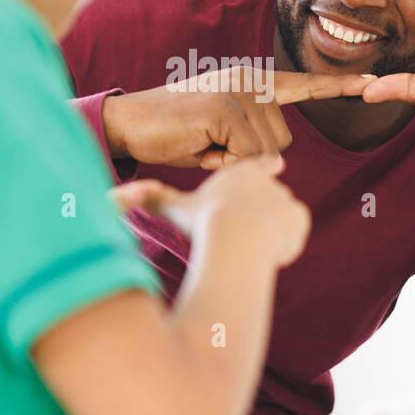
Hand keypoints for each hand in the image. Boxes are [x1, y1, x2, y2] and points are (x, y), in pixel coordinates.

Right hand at [102, 68, 373, 169]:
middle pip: (281, 142)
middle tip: (211, 145)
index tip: (371, 82)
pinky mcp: (224, 109)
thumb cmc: (173, 134)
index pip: (300, 85)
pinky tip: (198, 145)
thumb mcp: (220, 136)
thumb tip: (277, 162)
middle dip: (249, 158)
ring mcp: (238, 92)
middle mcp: (249, 81)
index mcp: (250, 82)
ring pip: (265, 152)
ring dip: (233, 162)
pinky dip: (221, 163)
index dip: (336, 87)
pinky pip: (244, 156)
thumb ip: (252, 141)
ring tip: (202, 143)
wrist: (129, 123)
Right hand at [111, 154, 310, 266]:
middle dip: (260, 213)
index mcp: (243, 170)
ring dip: (272, 230)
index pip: (259, 163)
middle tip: (240, 234)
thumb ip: (152, 198)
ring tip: (250, 247)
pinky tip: (266, 252)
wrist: (235, 236)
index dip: (261, 170)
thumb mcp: (175, 208)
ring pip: (282, 216)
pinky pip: (295, 233)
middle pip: (270, 196)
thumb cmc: (203, 220)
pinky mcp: (299, 217)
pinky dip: (285, 244)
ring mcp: (287, 196)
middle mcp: (270, 178)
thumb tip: (114, 195)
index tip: (264, 177)